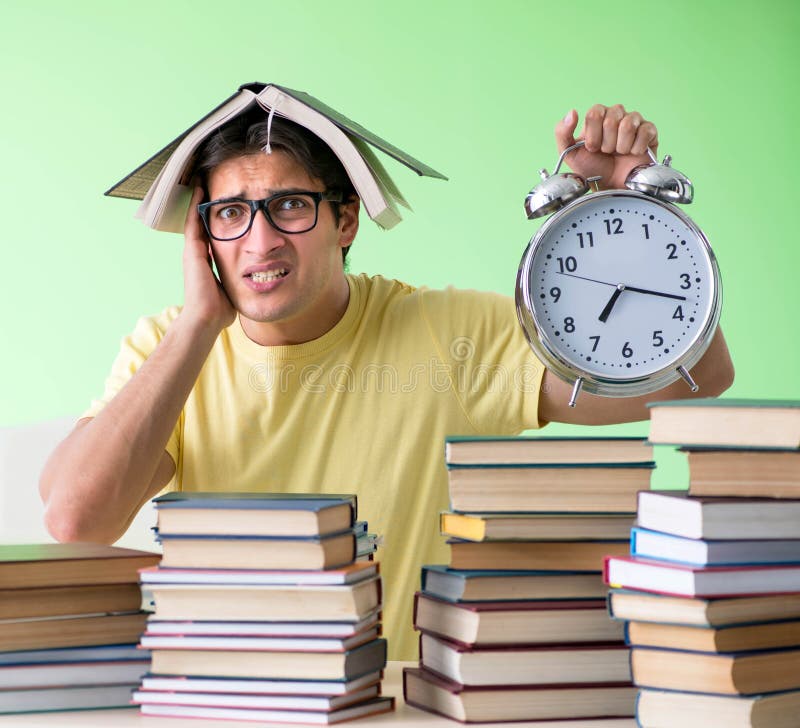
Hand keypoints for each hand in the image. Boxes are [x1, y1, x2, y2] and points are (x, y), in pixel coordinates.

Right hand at [182, 186, 235, 331]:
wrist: (207, 319)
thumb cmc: (221, 309)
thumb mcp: (234, 287)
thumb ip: (240, 278)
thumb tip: (254, 277)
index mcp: (208, 261)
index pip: (214, 233)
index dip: (220, 218)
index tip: (226, 203)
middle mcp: (198, 253)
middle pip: (204, 221)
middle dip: (210, 204)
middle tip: (214, 183)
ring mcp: (193, 251)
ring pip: (197, 217)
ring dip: (201, 199)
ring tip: (204, 178)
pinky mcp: (192, 251)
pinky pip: (194, 221)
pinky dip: (197, 204)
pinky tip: (202, 188)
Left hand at [554, 104, 657, 190]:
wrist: (611, 186)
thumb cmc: (592, 168)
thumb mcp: (570, 153)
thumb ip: (562, 132)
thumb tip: (572, 112)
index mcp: (597, 116)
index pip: (595, 113)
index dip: (593, 135)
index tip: (593, 148)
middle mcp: (616, 114)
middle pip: (611, 119)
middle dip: (606, 143)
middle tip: (606, 153)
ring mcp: (634, 121)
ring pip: (628, 125)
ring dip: (621, 146)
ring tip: (619, 154)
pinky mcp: (649, 131)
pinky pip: (645, 131)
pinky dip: (636, 148)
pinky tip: (632, 153)